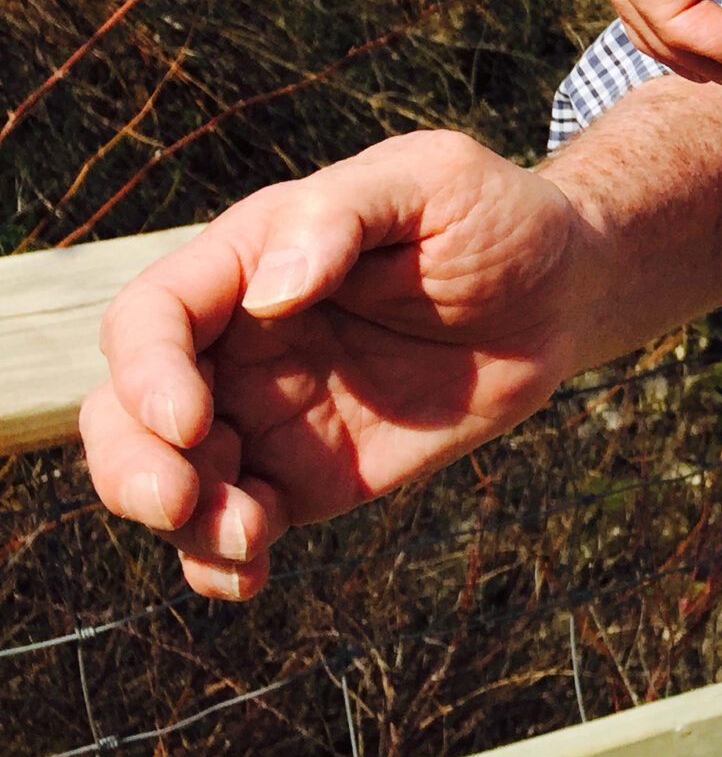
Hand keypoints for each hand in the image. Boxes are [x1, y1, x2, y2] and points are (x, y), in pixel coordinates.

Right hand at [81, 131, 597, 598]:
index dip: (147, 373)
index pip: (150, 318)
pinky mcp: (303, 475)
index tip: (190, 420)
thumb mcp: (434, 181)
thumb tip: (268, 292)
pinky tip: (252, 576)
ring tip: (248, 540)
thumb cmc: (497, 219)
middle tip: (183, 500)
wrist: (559, 295)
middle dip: (130, 464)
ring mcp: (263, 413)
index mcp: (248, 260)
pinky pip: (231, 528)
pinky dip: (219, 563)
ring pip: (165, 479)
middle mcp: (236, 342)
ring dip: (180, 523)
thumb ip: (345, 214)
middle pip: (126, 410)